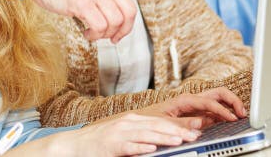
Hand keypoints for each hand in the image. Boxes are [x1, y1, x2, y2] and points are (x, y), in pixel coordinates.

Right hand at [6, 113, 201, 155]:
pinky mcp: (111, 144)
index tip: (195, 130)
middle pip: (156, 126)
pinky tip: (152, 148)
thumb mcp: (123, 137)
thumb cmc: (100, 144)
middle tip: (194, 135)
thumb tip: (161, 142)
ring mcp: (118, 133)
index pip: (159, 122)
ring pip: (146, 134)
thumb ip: (141, 138)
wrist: (75, 145)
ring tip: (180, 141)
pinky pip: (128, 145)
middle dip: (177, 131)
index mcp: (132, 121)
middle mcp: (127, 123)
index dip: (178, 126)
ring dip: (164, 137)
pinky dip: (141, 146)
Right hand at [26, 0, 185, 41]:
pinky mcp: (83, 1)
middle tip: (113, 38)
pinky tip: (86, 32)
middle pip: (130, 13)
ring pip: (115, 23)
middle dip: (124, 31)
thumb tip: (115, 21)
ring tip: (93, 32)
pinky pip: (100, 27)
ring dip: (105, 35)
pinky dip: (94, 36)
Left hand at [140, 88, 246, 127]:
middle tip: (242, 112)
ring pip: (219, 101)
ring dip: (231, 106)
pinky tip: (230, 121)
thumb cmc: (149, 120)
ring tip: (240, 116)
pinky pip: (215, 113)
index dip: (222, 110)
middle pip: (217, 93)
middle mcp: (192, 101)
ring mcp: (196, 108)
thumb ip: (181, 123)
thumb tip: (199, 124)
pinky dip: (225, 114)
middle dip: (232, 100)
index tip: (232, 119)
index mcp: (184, 100)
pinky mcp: (198, 116)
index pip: (208, 101)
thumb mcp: (162, 122)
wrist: (141, 123)